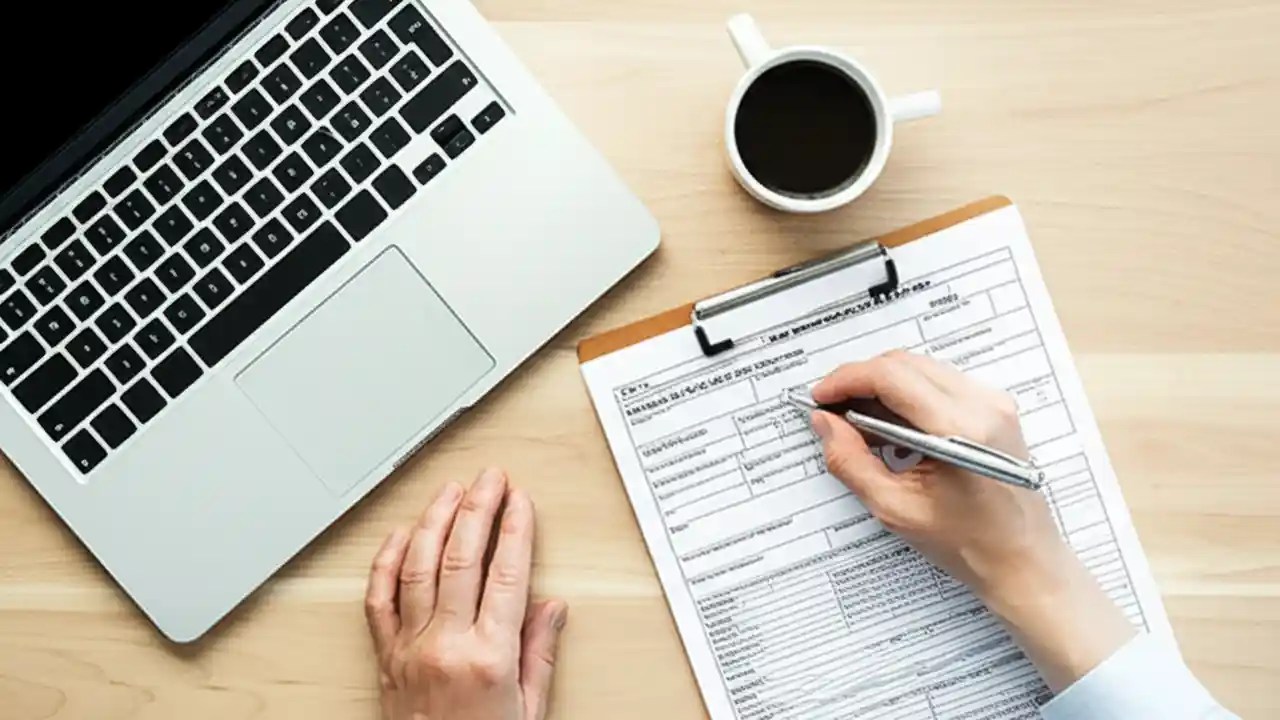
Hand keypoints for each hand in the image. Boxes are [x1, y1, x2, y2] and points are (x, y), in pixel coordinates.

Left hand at [365, 468, 567, 719]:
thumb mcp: (530, 710)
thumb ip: (539, 652)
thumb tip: (551, 606)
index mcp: (489, 657)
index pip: (507, 573)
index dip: (515, 529)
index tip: (521, 503)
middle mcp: (446, 645)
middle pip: (461, 557)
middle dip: (478, 508)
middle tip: (490, 479)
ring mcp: (411, 648)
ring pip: (418, 566)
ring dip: (434, 520)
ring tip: (449, 491)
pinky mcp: (386, 658)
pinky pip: (379, 598)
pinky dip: (387, 561)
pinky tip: (401, 535)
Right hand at [811, 351, 1133, 691]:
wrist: (1026, 561)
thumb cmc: (969, 544)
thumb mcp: (896, 509)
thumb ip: (851, 462)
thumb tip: (825, 423)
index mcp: (961, 429)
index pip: (891, 376)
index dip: (846, 380)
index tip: (820, 396)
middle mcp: (984, 405)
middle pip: (904, 364)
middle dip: (860, 380)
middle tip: (832, 410)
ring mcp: (995, 403)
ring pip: (921, 368)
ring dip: (883, 387)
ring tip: (858, 423)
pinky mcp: (996, 408)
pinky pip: (940, 383)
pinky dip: (907, 395)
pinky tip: (892, 428)